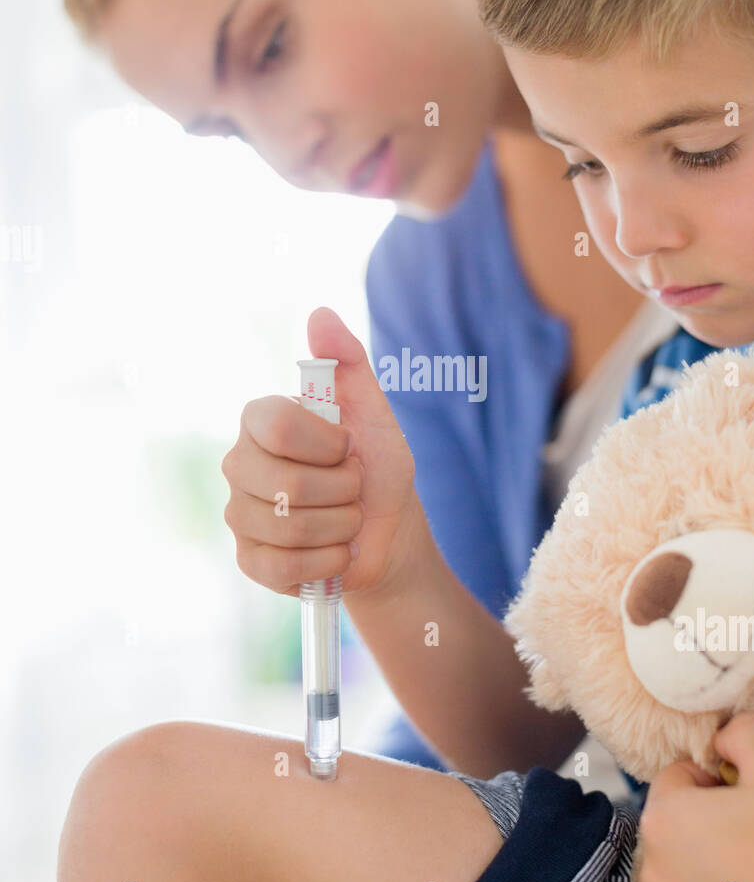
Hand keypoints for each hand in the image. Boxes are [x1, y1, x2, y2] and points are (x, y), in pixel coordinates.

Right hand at [222, 306, 417, 597]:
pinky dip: (326, 562)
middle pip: (287, 484)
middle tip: (351, 488)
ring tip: (345, 518)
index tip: (347, 448)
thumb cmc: (377, 466)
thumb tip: (320, 314)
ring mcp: (239, 514)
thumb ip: (347, 362)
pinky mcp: (249, 560)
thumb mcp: (373, 412)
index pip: (277, 426)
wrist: (387, 532)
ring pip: (289, 529)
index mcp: (260, 419)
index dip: (327, 444)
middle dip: (342, 491)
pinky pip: (284, 567)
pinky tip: (333, 551)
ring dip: (340, 527)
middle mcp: (239, 463)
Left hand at [638, 711, 753, 881]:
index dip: (709, 783)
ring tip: (739, 873)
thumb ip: (738, 732)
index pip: (675, 781)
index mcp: (664, 816)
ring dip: (689, 871)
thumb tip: (720, 738)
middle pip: (667, 830)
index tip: (738, 798)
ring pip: (665, 879)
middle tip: (743, 835)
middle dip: (696, 826)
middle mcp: (653, 867)